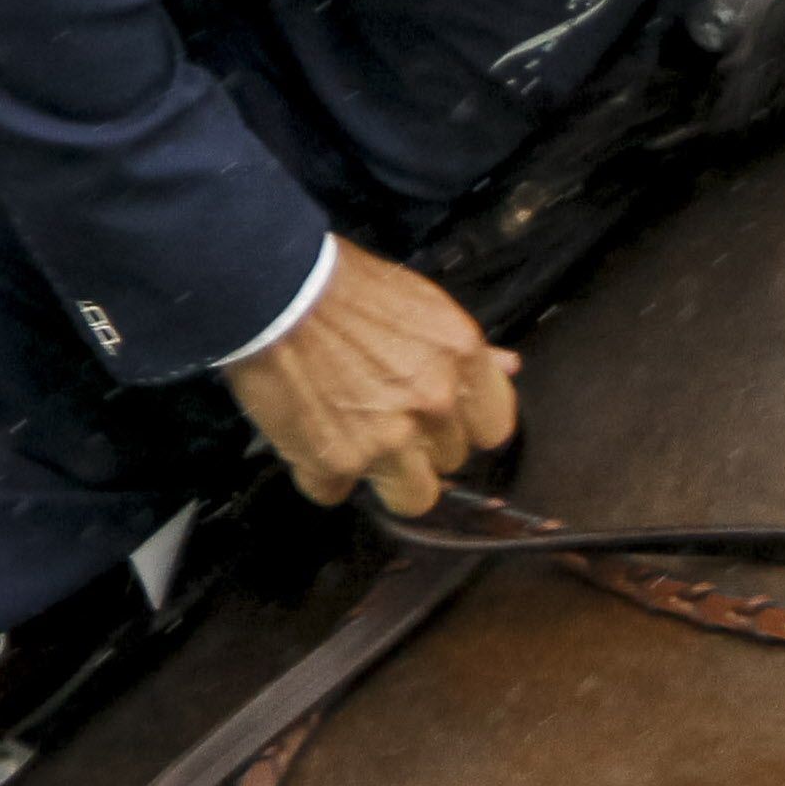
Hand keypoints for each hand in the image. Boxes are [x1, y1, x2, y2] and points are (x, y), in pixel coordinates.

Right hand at [222, 236, 519, 515]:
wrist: (275, 292)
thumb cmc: (345, 289)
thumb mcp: (422, 307)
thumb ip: (467, 351)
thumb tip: (509, 367)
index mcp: (462, 359)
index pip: (494, 428)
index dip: (465, 427)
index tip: (442, 421)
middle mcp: (435, 403)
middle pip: (450, 461)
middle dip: (421, 447)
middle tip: (385, 420)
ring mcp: (389, 437)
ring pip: (412, 496)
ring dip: (383, 475)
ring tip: (355, 442)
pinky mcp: (337, 461)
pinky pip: (336, 492)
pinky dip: (321, 475)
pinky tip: (309, 440)